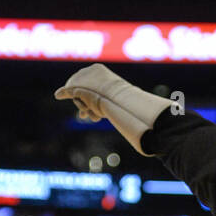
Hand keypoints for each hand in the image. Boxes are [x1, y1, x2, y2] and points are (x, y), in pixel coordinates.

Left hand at [54, 64, 171, 152]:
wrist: (119, 104)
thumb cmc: (130, 110)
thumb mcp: (133, 115)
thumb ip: (139, 121)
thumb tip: (158, 135)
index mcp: (110, 83)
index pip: (98, 93)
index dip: (95, 105)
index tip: (94, 117)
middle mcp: (97, 79)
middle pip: (87, 94)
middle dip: (86, 106)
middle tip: (88, 117)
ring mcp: (87, 82)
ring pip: (80, 96)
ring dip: (82, 107)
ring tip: (90, 116)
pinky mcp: (78, 87)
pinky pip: (69, 90)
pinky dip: (63, 92)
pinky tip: (57, 95)